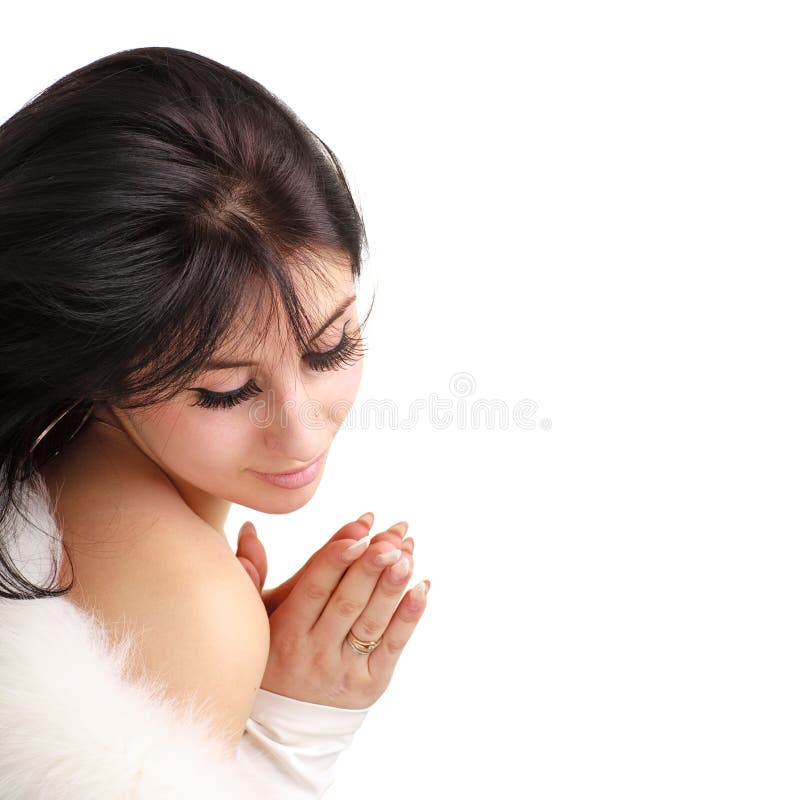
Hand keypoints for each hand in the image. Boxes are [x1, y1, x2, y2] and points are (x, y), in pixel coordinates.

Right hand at [251, 514, 427, 708]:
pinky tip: (421, 588)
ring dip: (392, 587)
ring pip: (372, 622)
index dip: (337, 558)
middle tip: (391, 539)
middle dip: (370, 566)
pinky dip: (409, 617)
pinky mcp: (369, 685)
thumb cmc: (273, 650)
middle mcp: (314, 652)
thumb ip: (254, 571)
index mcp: (285, 631)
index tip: (359, 532)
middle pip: (347, 601)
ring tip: (408, 555)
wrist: (283, 722)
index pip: (314, 588)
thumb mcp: (259, 616)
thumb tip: (249, 526)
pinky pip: (392, 647)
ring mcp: (343, 669)